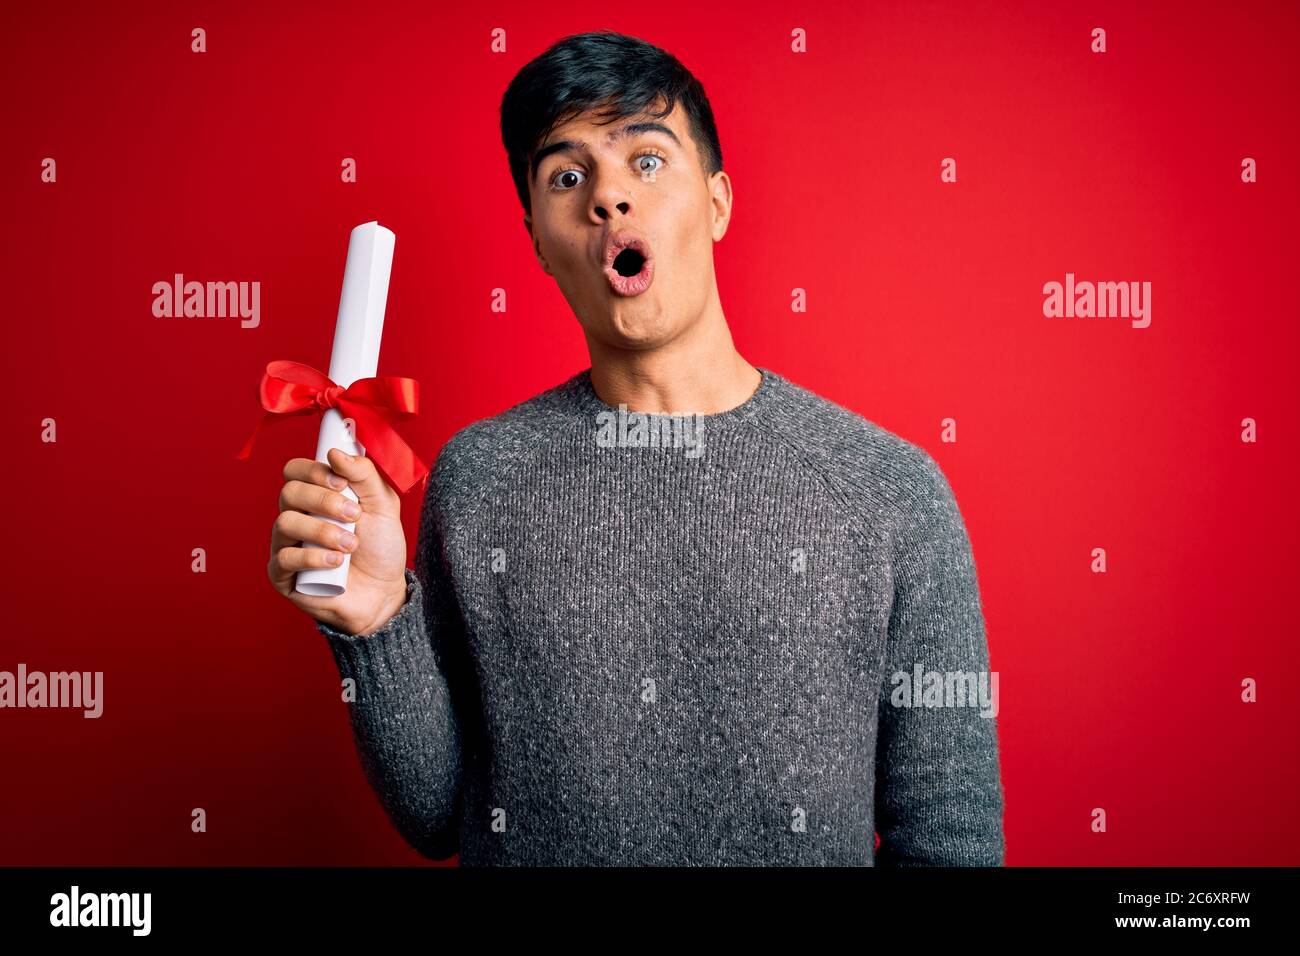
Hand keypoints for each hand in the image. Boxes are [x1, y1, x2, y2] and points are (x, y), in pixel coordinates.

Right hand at [268, 447, 408, 635]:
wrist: (384, 593)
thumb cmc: (380, 548)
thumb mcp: (383, 506)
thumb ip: (364, 475)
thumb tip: (336, 452)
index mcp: (316, 496)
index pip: (295, 470)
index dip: (313, 470)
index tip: (341, 482)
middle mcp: (296, 516)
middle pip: (289, 492)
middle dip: (324, 500)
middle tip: (354, 516)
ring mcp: (287, 545)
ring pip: (285, 522)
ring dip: (322, 531)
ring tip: (350, 545)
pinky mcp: (283, 574)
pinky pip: (284, 557)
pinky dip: (312, 557)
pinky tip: (335, 562)